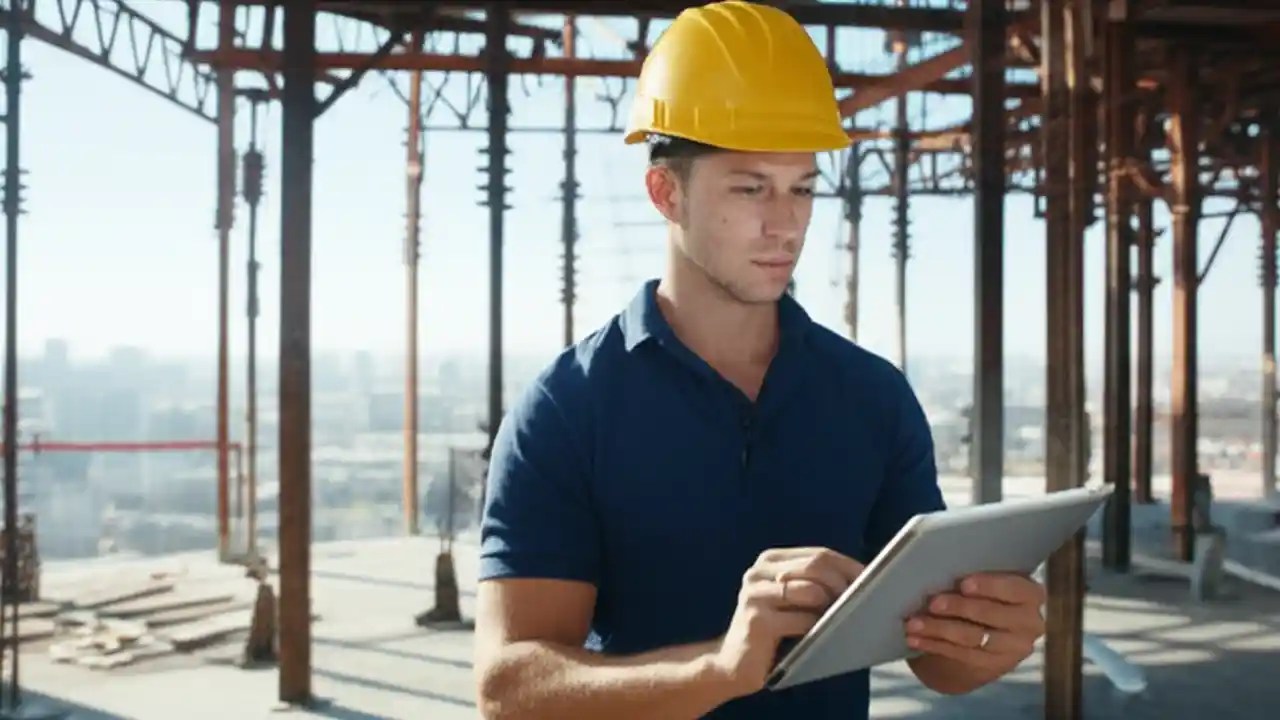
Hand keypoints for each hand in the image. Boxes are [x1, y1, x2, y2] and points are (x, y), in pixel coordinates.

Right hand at [711, 547, 864, 697]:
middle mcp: (759, 571)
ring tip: (842, 621)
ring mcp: (755, 594)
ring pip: (812, 590)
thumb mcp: (791, 600)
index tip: (873, 581)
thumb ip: (815, 584)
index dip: (849, 566)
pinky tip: (822, 638)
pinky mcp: (757, 621)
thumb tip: (861, 580)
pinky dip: (819, 629)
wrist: (732, 663)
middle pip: (816, 566)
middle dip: (845, 584)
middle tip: (863, 603)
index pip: (819, 553)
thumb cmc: (772, 631)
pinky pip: (803, 620)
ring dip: (833, 607)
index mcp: (770, 560)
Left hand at [904, 572, 1045, 674]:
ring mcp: (1013, 649)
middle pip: (991, 614)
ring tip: (914, 623)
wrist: (986, 635)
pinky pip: (961, 655)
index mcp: (1031, 594)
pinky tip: (915, 639)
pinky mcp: (994, 666)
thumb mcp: (988, 582)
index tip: (964, 583)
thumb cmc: (983, 594)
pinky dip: (934, 645)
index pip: (1015, 589)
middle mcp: (1029, 623)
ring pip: (973, 637)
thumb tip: (942, 567)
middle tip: (932, 603)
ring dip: (939, 629)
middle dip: (958, 607)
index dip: (990, 586)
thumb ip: (976, 576)